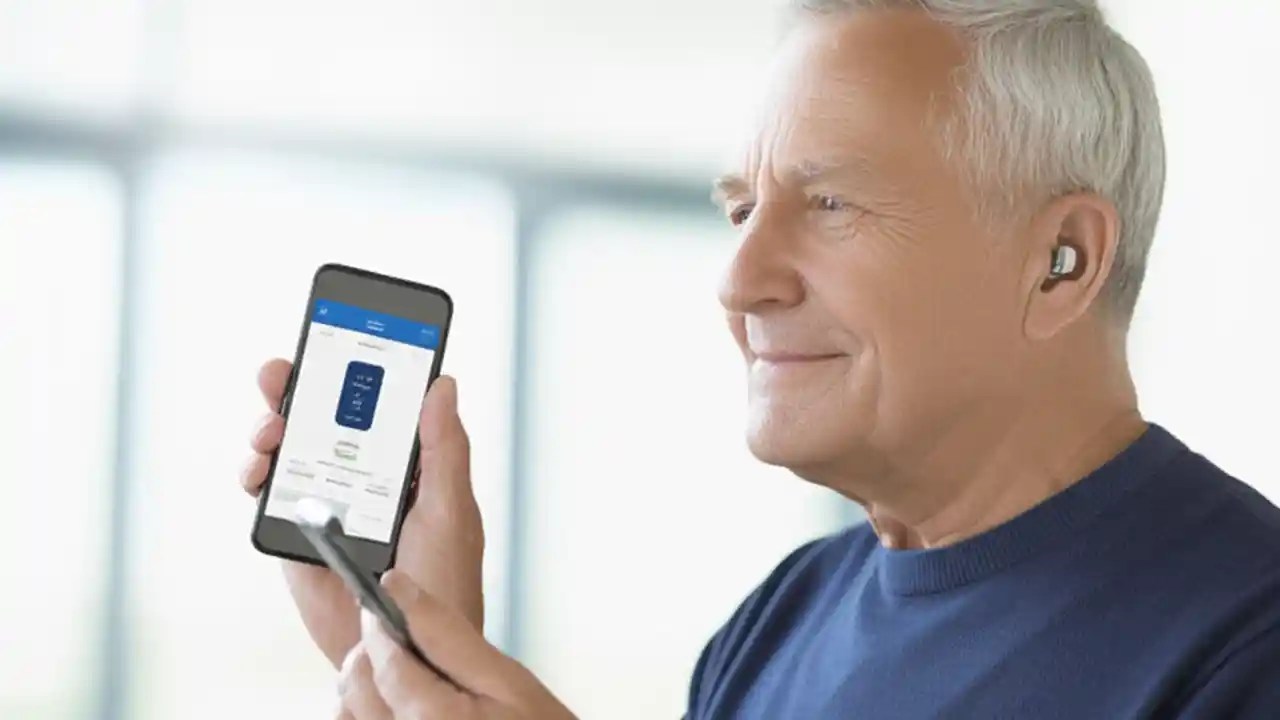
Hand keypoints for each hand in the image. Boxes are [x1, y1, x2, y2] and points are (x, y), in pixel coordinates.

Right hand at [241, 359, 483, 666]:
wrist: (404, 648)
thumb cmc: (443, 583)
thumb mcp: (451, 510)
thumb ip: (444, 450)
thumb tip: (442, 383)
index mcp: (403, 461)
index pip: (376, 403)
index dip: (355, 368)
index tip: (334, 336)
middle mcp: (360, 473)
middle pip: (322, 416)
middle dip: (297, 387)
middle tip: (281, 372)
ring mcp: (325, 500)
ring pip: (289, 447)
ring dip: (271, 426)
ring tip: (271, 428)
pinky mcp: (294, 532)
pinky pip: (266, 493)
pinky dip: (255, 474)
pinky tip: (260, 469)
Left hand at [335, 571, 575, 719]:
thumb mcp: (507, 682)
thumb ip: (448, 636)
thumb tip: (397, 587)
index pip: (382, 658)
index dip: (379, 623)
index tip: (383, 602)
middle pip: (356, 686)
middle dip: (372, 652)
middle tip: (401, 638)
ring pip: (347, 713)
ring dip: (365, 687)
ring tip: (404, 676)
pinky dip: (367, 713)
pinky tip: (398, 706)